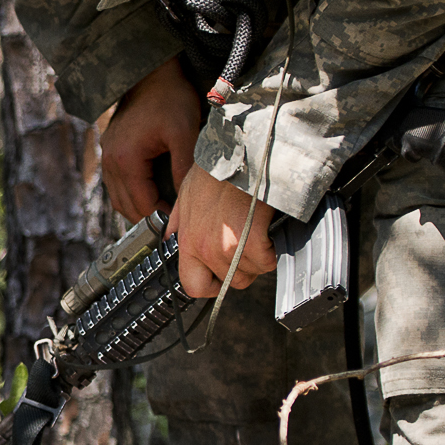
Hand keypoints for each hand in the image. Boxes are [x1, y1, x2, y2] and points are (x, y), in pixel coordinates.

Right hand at [100, 56, 203, 223]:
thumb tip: (189, 201)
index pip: (142, 204)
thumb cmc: (170, 98)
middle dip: (149, 218)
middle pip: (126, 207)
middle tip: (174, 223)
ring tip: (163, 212)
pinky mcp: (110, 150)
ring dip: (138, 208)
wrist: (151, 73)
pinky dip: (131, 195)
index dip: (162, 218)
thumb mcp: (184, 133)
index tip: (181, 223)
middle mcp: (110, 161)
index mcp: (126, 160)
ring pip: (118, 198)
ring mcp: (107, 156)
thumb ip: (185, 168)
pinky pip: (116, 184)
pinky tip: (150, 194)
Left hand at [166, 165, 276, 297]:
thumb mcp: (185, 197)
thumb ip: (180, 222)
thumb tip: (172, 235)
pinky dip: (272, 250)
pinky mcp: (250, 241)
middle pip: (230, 282)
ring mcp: (227, 247)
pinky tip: (267, 232)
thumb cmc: (214, 172)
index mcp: (188, 240)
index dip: (210, 286)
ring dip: (258, 258)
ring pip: (251, 273)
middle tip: (248, 248)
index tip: (220, 278)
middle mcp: (205, 248)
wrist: (236, 158)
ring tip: (257, 234)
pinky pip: (267, 262)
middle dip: (243, 269)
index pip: (192, 285)